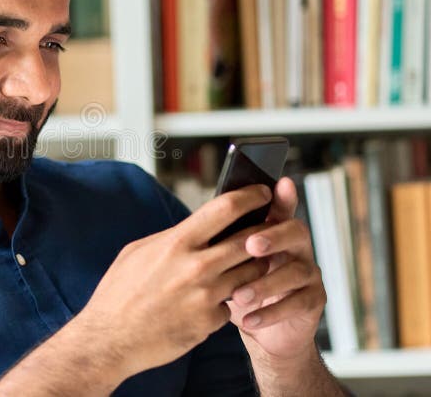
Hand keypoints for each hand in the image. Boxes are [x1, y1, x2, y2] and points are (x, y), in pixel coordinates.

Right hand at [75, 185, 272, 379]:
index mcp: (177, 242)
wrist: (110, 339)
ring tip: (246, 265)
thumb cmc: (119, 292)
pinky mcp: (210, 322)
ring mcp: (207, 296)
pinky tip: (213, 301)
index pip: (226, 208)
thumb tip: (196, 227)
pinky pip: (233, 305)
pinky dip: (227, 301)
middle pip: (251, 240)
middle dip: (265, 233)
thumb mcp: (138, 252)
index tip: (263, 193)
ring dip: (254, 268)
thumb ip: (171, 237)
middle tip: (270, 230)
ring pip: (252, 273)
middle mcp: (197, 266)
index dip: (251, 196)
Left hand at [227, 177, 326, 363]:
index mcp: (274, 230)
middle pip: (296, 231)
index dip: (283, 196)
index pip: (280, 208)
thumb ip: (222, 241)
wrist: (259, 328)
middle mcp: (296, 247)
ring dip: (266, 283)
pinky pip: (299, 303)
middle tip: (250, 245)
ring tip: (238, 296)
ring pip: (297, 271)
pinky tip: (249, 320)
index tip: (279, 184)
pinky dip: (272, 312)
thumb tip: (198, 223)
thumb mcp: (226, 262)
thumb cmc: (237, 285)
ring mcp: (309, 273)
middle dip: (273, 237)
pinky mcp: (314, 300)